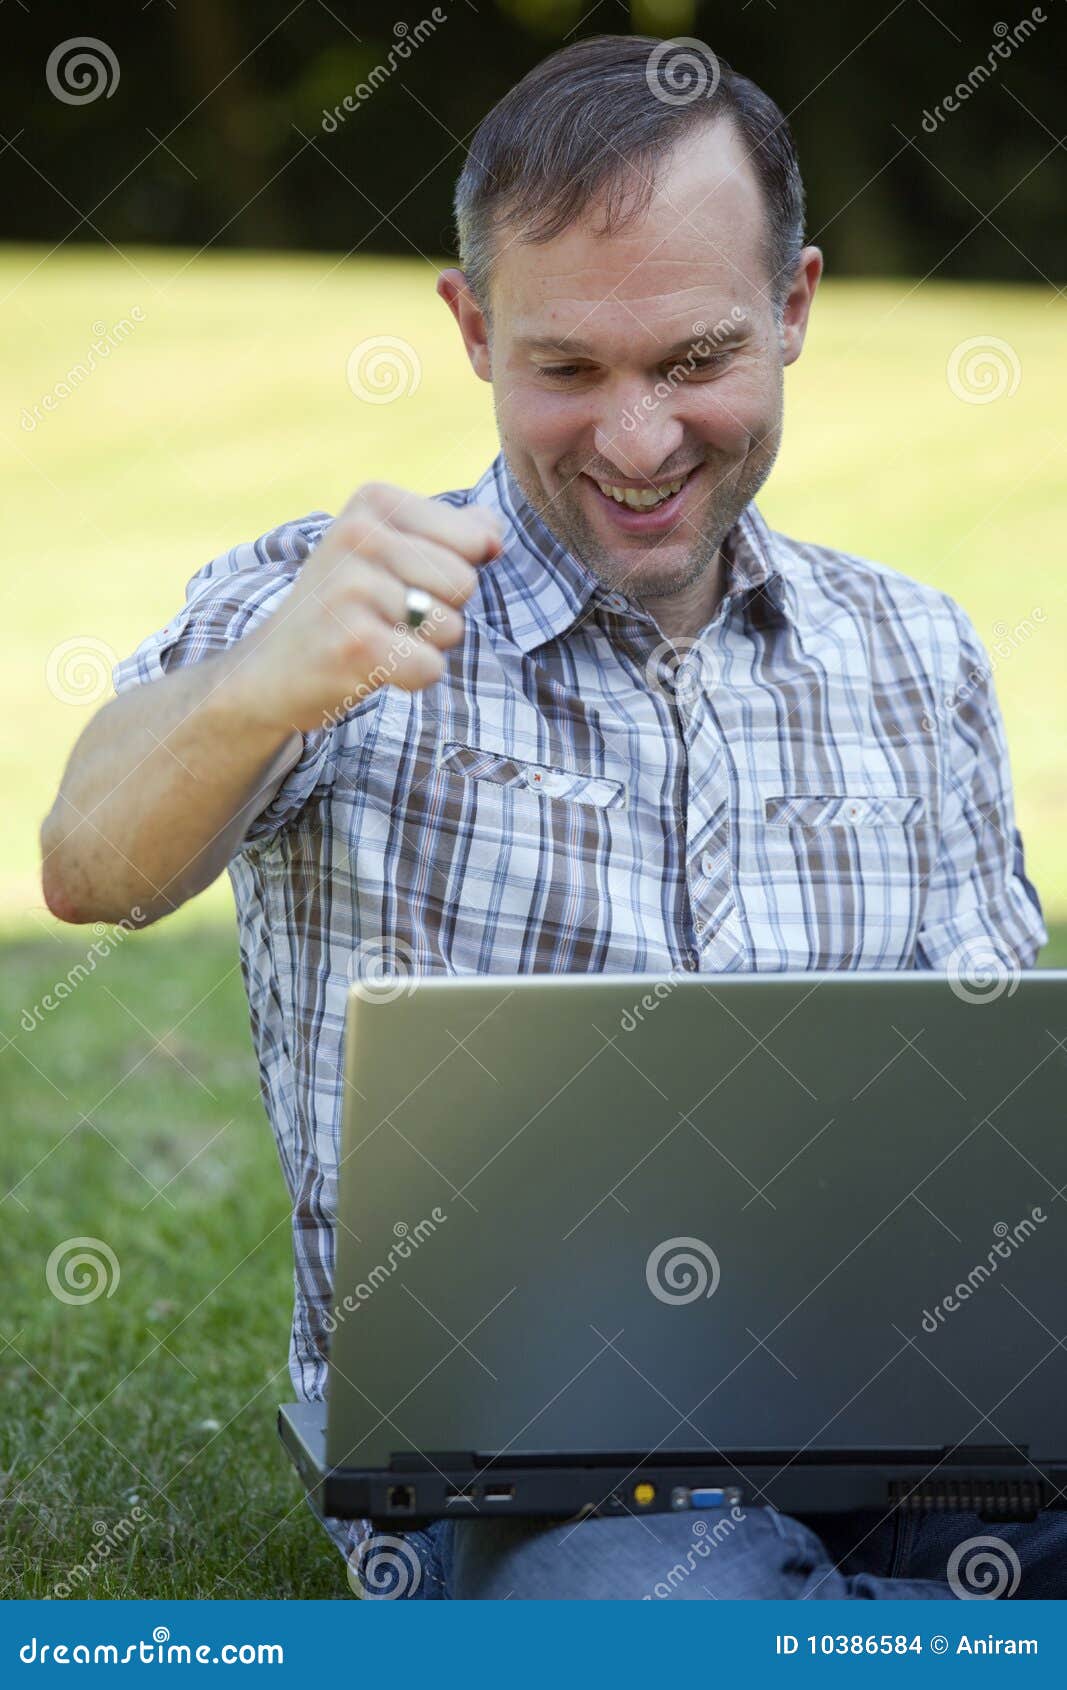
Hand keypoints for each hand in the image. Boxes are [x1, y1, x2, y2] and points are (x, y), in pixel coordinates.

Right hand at [237, 482, 502, 731]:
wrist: (271, 667)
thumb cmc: (347, 605)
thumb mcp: (390, 549)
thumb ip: (453, 531)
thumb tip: (494, 535)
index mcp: (374, 501)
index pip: (475, 540)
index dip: (452, 573)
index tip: (402, 579)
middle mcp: (359, 535)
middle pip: (465, 583)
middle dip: (441, 611)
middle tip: (387, 616)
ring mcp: (352, 589)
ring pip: (452, 628)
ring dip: (425, 646)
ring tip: (377, 638)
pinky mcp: (354, 644)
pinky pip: (431, 667)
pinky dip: (411, 677)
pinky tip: (371, 666)